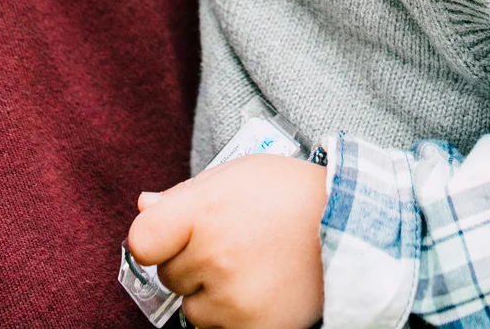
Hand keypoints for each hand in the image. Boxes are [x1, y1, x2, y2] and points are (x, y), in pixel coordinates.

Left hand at [126, 153, 326, 328]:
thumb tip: (144, 206)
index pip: (142, 241)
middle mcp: (213, 256)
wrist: (347, 226)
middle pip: (169, 274)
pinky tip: (257, 289)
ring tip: (250, 267)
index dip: (154, 238)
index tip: (170, 236)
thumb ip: (186, 194)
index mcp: (205, 210)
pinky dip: (231, 316)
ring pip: (192, 309)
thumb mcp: (238, 174)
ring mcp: (231, 298)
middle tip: (231, 243)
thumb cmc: (290, 194)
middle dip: (191, 262)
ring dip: (210, 294)